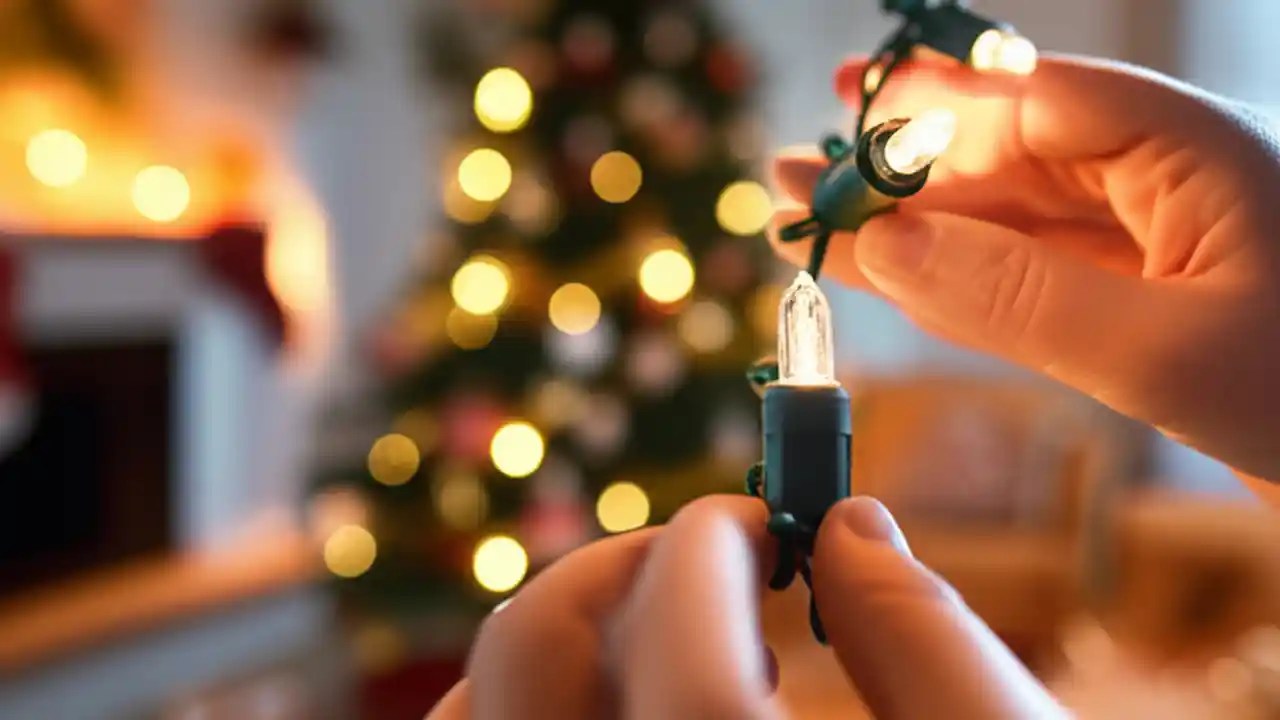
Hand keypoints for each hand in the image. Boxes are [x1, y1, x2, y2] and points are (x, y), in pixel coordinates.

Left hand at [427, 496, 1062, 718]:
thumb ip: (927, 637)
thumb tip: (849, 531)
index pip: (679, 634)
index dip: (713, 544)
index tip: (762, 521)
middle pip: (538, 656)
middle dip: (620, 568)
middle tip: (708, 558)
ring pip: (481, 719)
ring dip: (558, 640)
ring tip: (664, 639)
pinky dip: (519, 717)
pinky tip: (620, 714)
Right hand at [772, 55, 1279, 481]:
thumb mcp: (1166, 351)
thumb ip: (1018, 295)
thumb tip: (888, 245)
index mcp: (1189, 151)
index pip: (1038, 99)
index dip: (936, 98)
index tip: (846, 101)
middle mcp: (1163, 183)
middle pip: (1006, 157)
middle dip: (900, 169)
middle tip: (797, 174)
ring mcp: (1147, 248)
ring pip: (1006, 223)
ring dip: (911, 228)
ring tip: (814, 221)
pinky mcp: (1136, 307)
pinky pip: (1026, 281)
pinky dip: (955, 283)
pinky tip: (891, 275)